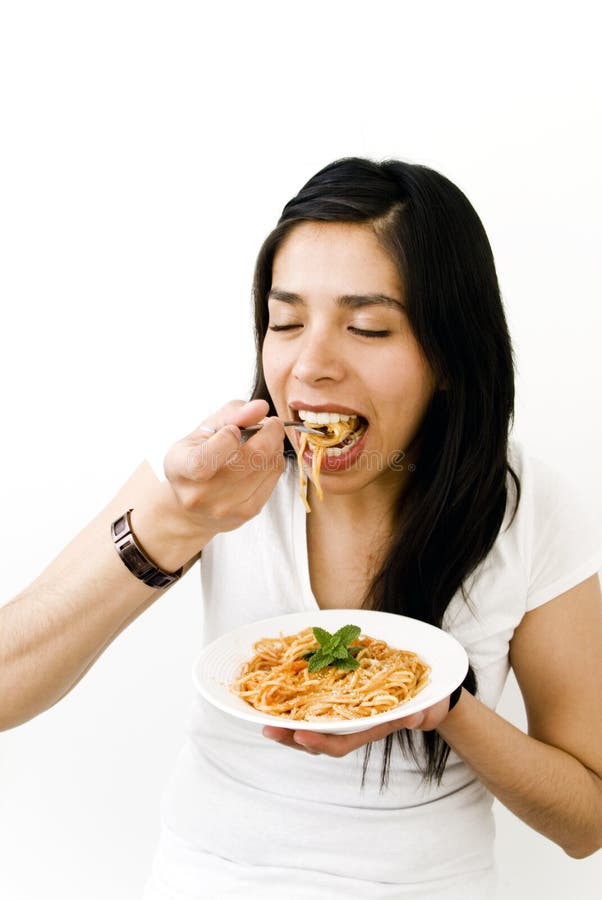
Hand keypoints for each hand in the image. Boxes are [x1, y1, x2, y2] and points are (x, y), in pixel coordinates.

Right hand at [162, 399, 284, 543]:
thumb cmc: (196, 459)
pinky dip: (275, 463)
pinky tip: (265, 458)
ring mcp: (224, 507)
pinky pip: (273, 480)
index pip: (205, 460)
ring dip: (275, 447)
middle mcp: (199, 494)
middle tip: (271, 423)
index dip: (226, 439)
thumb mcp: (203, 431)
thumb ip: (231, 414)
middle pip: (249, 460)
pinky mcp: (246, 513)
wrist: (190, 507)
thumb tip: (261, 408)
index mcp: (181, 468)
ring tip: (267, 439)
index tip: (234, 429)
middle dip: (269, 433)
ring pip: (267, 467)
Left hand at [262, 696, 452, 756]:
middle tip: (267, 730)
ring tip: (262, 716)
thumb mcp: (430, 706)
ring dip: (287, 721)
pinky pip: (314, 704)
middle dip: (292, 736)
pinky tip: (280, 690)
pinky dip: (297, 701)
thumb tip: (416, 717)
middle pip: (317, 738)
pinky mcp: (340, 696)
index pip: (341, 742)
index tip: (301, 736)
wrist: (428, 692)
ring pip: (311, 723)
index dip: (320, 742)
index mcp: (370, 728)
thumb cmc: (430, 701)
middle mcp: (353, 724)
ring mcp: (346, 711)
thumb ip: (424, 713)